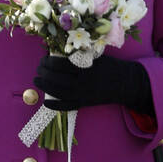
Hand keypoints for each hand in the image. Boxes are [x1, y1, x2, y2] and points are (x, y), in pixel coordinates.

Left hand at [33, 51, 153, 112]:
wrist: (125, 83)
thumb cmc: (110, 66)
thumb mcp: (95, 57)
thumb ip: (78, 57)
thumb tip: (57, 54)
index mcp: (85, 68)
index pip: (60, 65)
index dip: (49, 62)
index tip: (44, 59)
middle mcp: (83, 82)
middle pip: (56, 78)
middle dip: (44, 73)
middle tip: (38, 69)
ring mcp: (83, 94)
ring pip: (58, 92)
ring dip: (45, 86)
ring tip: (37, 80)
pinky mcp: (84, 104)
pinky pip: (67, 106)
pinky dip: (55, 105)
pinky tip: (46, 102)